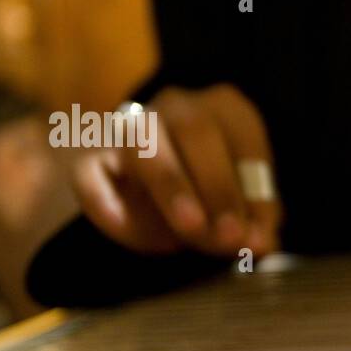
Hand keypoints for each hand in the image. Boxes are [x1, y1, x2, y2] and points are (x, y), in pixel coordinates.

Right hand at [67, 83, 281, 256]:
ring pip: (142, 142)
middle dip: (216, 188)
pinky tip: (139, 236)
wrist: (169, 186)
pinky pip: (89, 174)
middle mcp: (177, 107)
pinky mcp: (92, 159)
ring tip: (191, 231)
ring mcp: (131, 128)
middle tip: (230, 236)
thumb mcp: (248, 204)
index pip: (243, 138)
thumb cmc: (222, 192)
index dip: (255, 191)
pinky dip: (108, 205)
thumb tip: (261, 243)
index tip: (261, 236)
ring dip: (170, 188)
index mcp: (225, 108)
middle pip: (195, 130)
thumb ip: (254, 221)